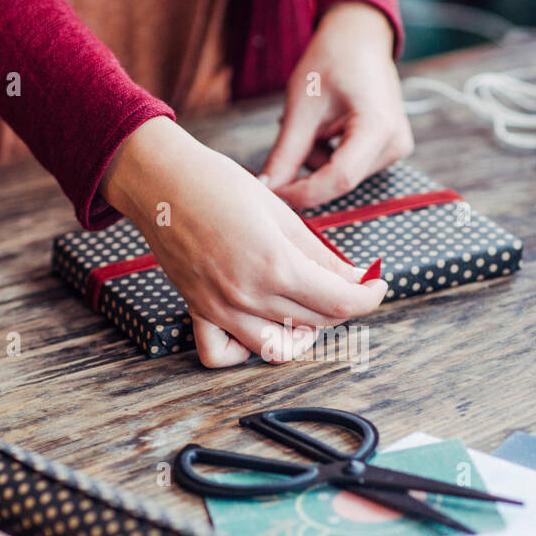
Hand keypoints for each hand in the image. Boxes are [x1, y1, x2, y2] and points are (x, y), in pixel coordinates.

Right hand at [99, 116, 387, 367]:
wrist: (160, 180)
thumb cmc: (218, 184)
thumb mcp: (281, 214)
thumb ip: (320, 254)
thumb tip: (353, 277)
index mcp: (274, 264)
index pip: (340, 302)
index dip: (368, 297)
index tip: (376, 285)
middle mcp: (247, 294)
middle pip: (316, 323)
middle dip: (343, 306)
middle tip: (346, 284)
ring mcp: (220, 308)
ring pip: (278, 347)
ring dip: (303, 333)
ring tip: (307, 306)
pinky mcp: (199, 311)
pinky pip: (224, 355)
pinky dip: (247, 350)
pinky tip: (261, 325)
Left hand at [260, 1, 413, 209]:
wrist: (359, 39)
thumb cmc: (333, 60)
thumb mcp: (302, 105)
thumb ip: (286, 152)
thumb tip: (268, 188)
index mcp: (379, 128)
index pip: (339, 179)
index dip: (302, 193)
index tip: (271, 193)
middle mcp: (395, 145)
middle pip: (340, 182)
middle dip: (306, 170)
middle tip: (289, 135)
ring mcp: (396, 150)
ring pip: (341, 178)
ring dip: (316, 159)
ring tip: (312, 123)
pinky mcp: (389, 151)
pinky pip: (349, 169)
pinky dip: (328, 155)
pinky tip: (326, 128)